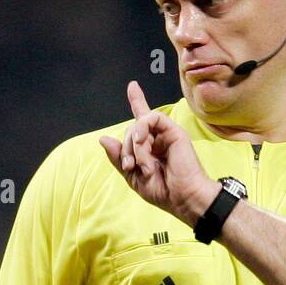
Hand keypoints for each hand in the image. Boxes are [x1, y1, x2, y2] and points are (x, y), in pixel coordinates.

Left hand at [99, 81, 215, 226]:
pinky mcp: (174, 131)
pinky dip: (142, 130)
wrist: (183, 198)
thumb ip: (118, 158)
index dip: (137, 101)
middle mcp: (158, 138)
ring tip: (142, 164)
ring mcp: (167, 134)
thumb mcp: (132, 176)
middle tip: (129, 166)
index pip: (141, 122)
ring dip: (134, 145)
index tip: (132, 86)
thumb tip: (103, 138)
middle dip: (124, 149)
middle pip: (131, 129)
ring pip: (139, 123)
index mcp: (150, 148)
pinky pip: (152, 118)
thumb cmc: (162, 191)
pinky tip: (142, 143)